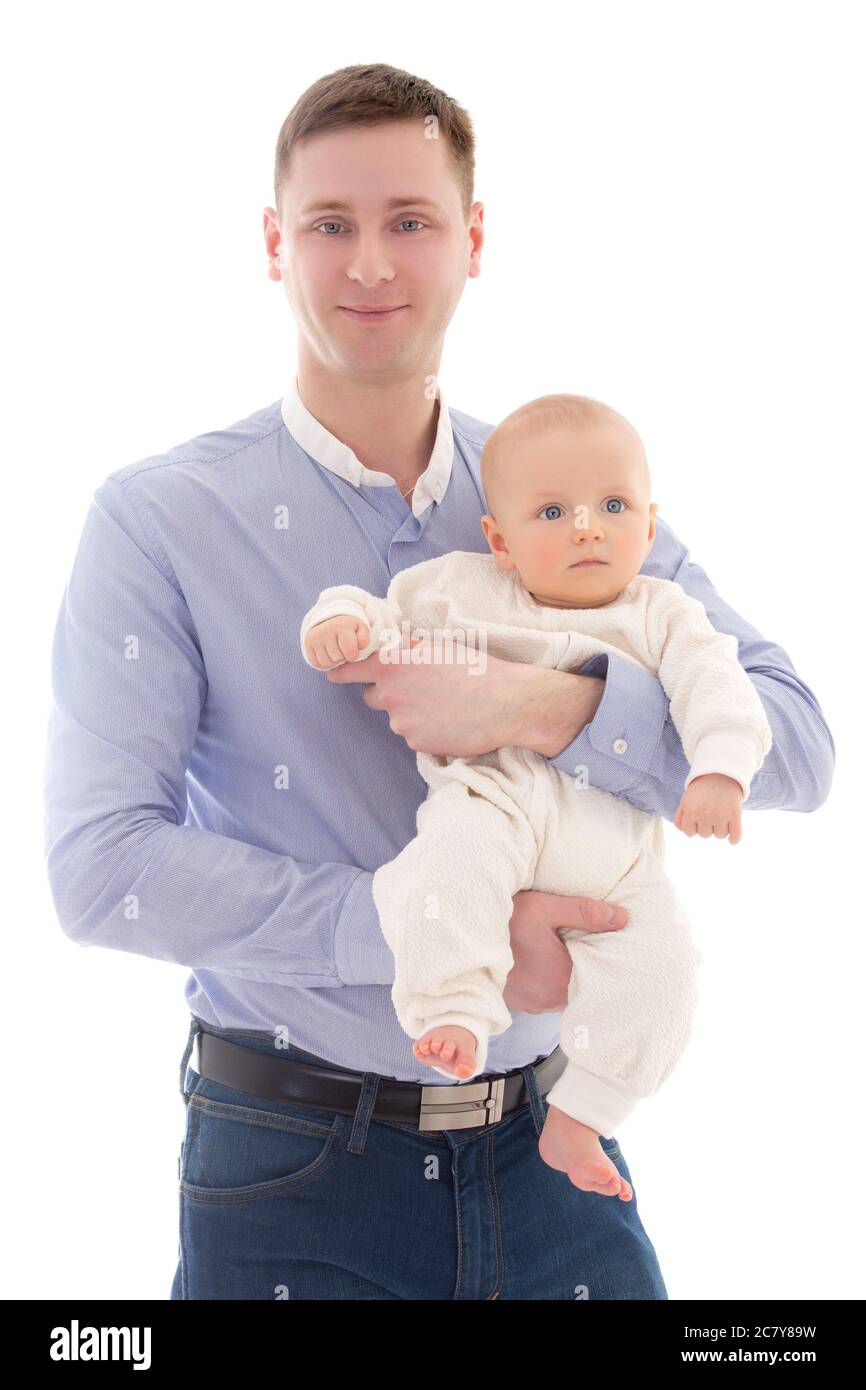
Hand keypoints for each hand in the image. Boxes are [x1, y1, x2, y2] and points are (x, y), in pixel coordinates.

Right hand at [304, 615, 369, 669]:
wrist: (333, 618)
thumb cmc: (351, 628)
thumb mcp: (362, 629)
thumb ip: (364, 639)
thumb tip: (358, 647)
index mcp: (341, 625)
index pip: (349, 652)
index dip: (353, 655)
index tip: (354, 649)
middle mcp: (325, 630)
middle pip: (337, 658)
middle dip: (342, 656)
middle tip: (343, 648)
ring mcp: (315, 636)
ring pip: (325, 663)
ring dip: (333, 660)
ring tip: (336, 650)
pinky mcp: (308, 643)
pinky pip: (315, 663)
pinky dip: (323, 662)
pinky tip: (328, 653)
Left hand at [325, 632, 604, 756]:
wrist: (505, 702)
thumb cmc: (476, 668)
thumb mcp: (439, 646)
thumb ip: (408, 649)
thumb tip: (393, 647)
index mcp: (392, 664)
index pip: (349, 670)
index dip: (341, 672)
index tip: (335, 674)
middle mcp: (389, 694)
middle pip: (373, 697)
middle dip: (389, 693)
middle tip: (420, 688)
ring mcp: (401, 722)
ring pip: (397, 717)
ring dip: (412, 712)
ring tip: (445, 704)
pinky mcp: (416, 743)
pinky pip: (414, 735)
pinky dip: (426, 729)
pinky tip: (450, 720)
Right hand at [502, 890, 629, 1012]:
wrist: (460, 941)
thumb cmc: (501, 923)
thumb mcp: (545, 908)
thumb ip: (585, 912)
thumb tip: (623, 917)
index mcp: (560, 979)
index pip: (601, 977)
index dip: (608, 961)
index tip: (613, 946)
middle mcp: (549, 999)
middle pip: (583, 986)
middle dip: (589, 966)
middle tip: (591, 943)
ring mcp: (533, 1004)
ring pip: (565, 991)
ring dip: (568, 974)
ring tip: (568, 949)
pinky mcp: (521, 1003)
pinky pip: (547, 994)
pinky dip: (552, 979)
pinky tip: (548, 959)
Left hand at [673, 772, 742, 843]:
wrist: (721, 774)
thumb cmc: (701, 790)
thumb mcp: (686, 800)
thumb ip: (680, 817)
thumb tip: (686, 833)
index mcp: (691, 810)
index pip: (690, 833)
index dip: (694, 826)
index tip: (698, 818)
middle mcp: (705, 814)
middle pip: (705, 835)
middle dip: (707, 826)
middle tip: (711, 812)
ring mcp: (721, 815)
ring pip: (719, 836)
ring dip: (720, 829)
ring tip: (721, 815)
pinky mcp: (735, 815)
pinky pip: (735, 836)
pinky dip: (734, 839)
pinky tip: (732, 839)